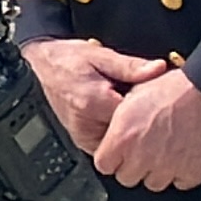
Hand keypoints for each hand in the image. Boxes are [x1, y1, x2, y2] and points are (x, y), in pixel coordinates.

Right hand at [22, 37, 165, 152]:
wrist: (41, 65)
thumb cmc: (67, 59)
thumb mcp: (100, 56)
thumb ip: (130, 66)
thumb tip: (158, 69)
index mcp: (92, 103)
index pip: (137, 117)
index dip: (152, 106)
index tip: (156, 96)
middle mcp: (86, 125)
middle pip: (131, 133)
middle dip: (141, 119)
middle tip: (143, 100)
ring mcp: (83, 136)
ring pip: (121, 142)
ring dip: (129, 129)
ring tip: (125, 105)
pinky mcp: (83, 140)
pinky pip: (109, 144)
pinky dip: (118, 132)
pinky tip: (118, 116)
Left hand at [93, 69, 200, 191]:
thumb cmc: (174, 88)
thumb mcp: (135, 95)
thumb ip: (121, 122)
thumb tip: (116, 132)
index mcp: (123, 138)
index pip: (104, 165)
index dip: (112, 159)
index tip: (119, 153)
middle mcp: (142, 157)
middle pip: (127, 178)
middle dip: (134, 167)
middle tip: (146, 151)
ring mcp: (168, 168)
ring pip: (154, 183)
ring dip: (158, 171)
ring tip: (168, 152)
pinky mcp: (193, 173)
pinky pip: (182, 183)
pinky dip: (183, 173)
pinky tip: (187, 156)